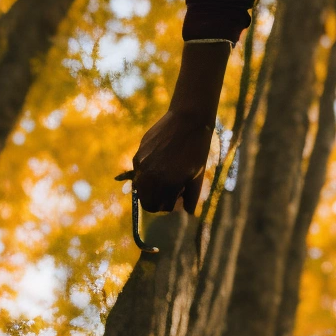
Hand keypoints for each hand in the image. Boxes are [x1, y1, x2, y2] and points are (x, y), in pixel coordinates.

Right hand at [131, 39, 229, 211]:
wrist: (188, 119)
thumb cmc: (197, 149)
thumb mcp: (197, 176)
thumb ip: (191, 198)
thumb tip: (187, 216)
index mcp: (169, 186)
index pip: (160, 209)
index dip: (169, 205)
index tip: (177, 197)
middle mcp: (152, 178)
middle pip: (147, 203)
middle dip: (157, 200)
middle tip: (169, 190)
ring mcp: (142, 166)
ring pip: (139, 189)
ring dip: (149, 188)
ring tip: (164, 176)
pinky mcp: (138, 155)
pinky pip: (138, 173)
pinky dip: (145, 173)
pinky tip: (159, 162)